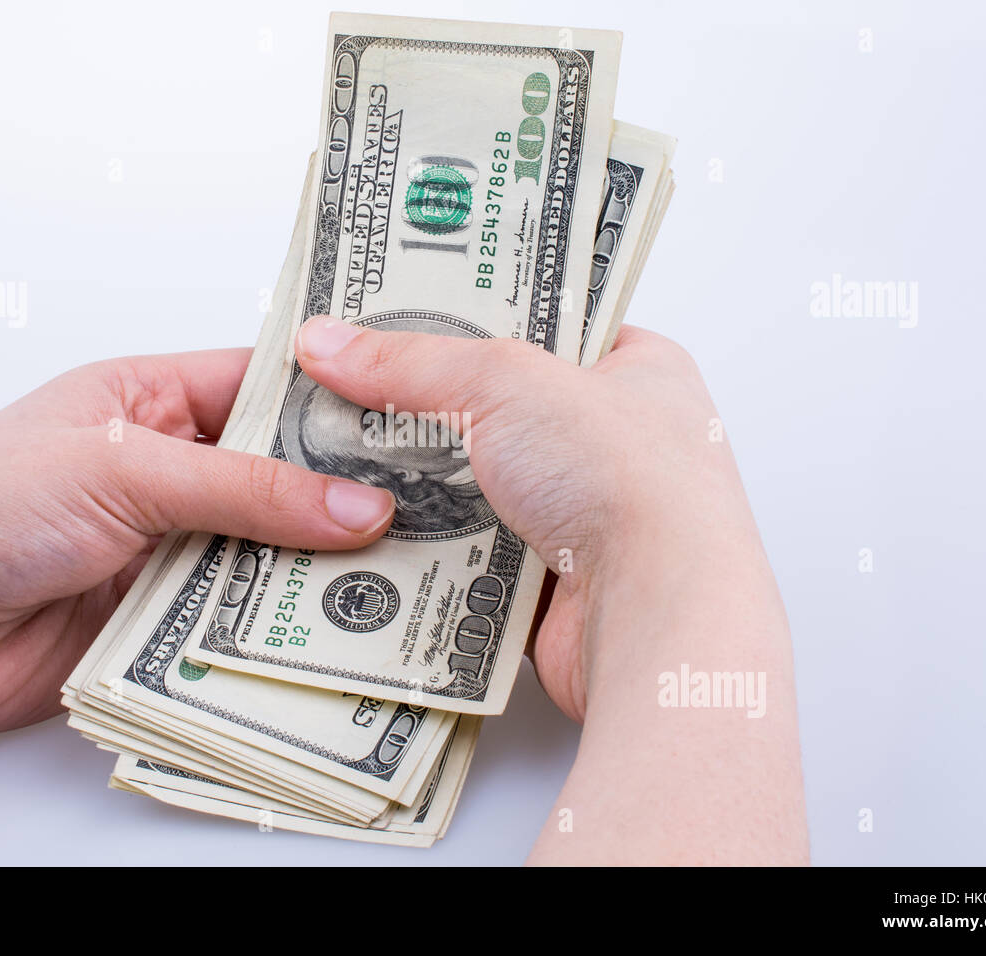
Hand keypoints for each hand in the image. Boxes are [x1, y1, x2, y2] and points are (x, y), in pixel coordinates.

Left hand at [0, 348, 394, 806]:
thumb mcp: (123, 468)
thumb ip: (247, 489)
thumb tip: (357, 505)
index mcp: (147, 400)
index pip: (262, 385)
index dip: (333, 399)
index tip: (410, 414)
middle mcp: (164, 470)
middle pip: (277, 475)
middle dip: (342, 492)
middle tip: (430, 504)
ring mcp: (164, 545)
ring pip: (267, 549)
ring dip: (318, 565)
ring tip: (406, 570)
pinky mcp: (160, 617)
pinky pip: (238, 615)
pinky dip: (281, 623)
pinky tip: (335, 629)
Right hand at [294, 315, 806, 863]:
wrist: (655, 614)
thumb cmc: (629, 484)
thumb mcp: (507, 381)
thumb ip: (410, 361)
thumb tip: (330, 342)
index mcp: (638, 370)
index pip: (544, 325)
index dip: (472, 316)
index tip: (398, 312)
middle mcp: (619, 444)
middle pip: (502, 410)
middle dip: (430, 409)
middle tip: (355, 388)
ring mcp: (590, 517)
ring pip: (482, 486)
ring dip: (427, 483)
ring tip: (350, 459)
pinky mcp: (556, 583)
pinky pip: (475, 553)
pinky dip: (436, 548)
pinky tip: (384, 531)